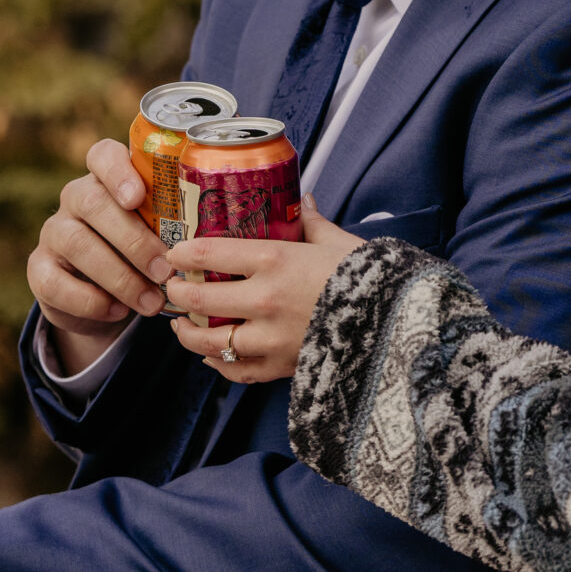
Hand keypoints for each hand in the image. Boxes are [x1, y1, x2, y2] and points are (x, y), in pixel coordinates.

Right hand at [27, 138, 173, 374]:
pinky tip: (119, 311)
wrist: (103, 298)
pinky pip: (55, 282)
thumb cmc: (145, 255)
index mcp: (107, 179)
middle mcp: (76, 198)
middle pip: (94, 202)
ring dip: (119, 276)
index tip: (138, 197)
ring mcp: (53, 231)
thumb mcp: (161, 235)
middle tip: (165, 270)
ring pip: (78, 243)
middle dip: (132, 239)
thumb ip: (180, 225)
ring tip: (151, 302)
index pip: (102, 155)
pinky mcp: (39, 269)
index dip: (118, 171)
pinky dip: (91, 301)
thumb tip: (224, 235)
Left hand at [163, 199, 362, 381]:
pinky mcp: (281, 368)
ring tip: (180, 326)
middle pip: (199, 298)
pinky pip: (236, 370)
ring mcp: (270, 338)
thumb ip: (312, 223)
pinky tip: (210, 356)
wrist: (398, 327)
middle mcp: (264, 300)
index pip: (209, 253)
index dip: (183, 253)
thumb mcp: (339, 243)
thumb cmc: (371, 279)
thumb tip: (302, 201)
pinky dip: (218, 364)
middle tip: (173, 288)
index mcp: (274, 261)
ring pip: (209, 340)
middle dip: (178, 293)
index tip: (174, 253)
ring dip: (187, 333)